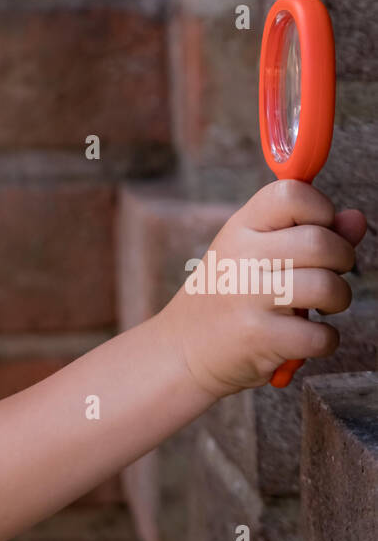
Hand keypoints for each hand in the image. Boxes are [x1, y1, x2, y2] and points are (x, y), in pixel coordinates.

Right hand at [155, 180, 367, 399]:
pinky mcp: (258, 338)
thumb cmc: (230, 294)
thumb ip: (308, 232)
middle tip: (329, 273)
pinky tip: (305, 336)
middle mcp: (241, 256)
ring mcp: (248, 297)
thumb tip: (357, 219)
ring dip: (339, 300)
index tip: (318, 229)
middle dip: (343, 260)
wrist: (184, 348)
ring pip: (328, 287)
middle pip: (321, 242)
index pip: (291, 193)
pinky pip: (321, 336)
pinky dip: (325, 340)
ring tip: (321, 305)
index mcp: (241, 227)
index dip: (320, 209)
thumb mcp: (255, 252)